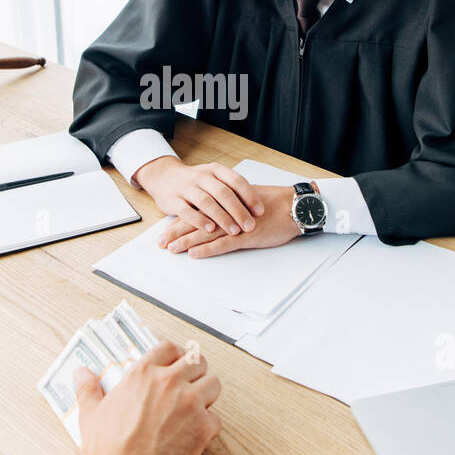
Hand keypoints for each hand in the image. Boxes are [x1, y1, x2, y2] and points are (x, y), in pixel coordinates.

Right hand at [73, 340, 221, 454]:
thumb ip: (88, 389)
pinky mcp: (204, 427)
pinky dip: (208, 425)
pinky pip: (215, 418)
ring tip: (197, 405)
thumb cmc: (109, 450)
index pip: (169, 347)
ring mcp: (190, 403)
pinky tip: (195, 432)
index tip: (175, 361)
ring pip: (213, 383)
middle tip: (190, 383)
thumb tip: (81, 373)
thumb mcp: (91, 413)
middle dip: (195, 371)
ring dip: (207, 393)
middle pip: (197, 361)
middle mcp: (169, 383)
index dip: (175, 353)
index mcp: (143, 374)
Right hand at [134, 156, 264, 237]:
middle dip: (238, 210)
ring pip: (206, 202)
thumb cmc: (196, 182)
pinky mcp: (172, 200)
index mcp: (215, 170)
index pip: (236, 181)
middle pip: (223, 193)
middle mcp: (201, 176)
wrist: (164, 177)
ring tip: (233, 230)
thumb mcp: (214, 179)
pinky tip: (210, 230)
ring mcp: (185, 188)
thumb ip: (231, 190)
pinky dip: (199, 220)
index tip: (260, 212)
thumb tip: (256, 207)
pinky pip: (186, 211)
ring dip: (221, 217)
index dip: (250, 196)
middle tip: (250, 226)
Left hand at [156, 184, 300, 257]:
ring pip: (205, 233)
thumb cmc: (274, 204)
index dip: (180, 222)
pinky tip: (194, 253)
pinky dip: (208, 249)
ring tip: (171, 249)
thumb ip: (231, 206)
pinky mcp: (247, 236)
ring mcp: (236, 224)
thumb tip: (217, 213)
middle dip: (176, 233)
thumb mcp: (248, 201)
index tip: (165, 230)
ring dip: (186, 241)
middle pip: (196, 222)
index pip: (198, 212)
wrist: (294, 206)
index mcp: (226, 203)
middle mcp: (227, 212)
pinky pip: (223, 243)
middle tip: (160, 242)